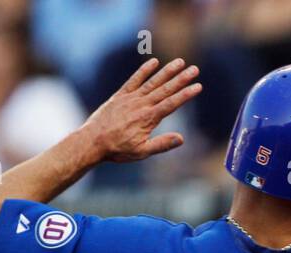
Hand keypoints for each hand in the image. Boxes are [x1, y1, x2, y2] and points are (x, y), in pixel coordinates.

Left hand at [81, 58, 202, 163]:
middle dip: (181, 79)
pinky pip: (134, 80)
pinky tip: (153, 62)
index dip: (186, 94)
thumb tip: (181, 138)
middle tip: (195, 69)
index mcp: (148, 118)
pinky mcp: (120, 96)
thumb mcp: (142, 152)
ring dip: (167, 71)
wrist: (92, 141)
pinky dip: (144, 71)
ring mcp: (130, 98)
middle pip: (165, 89)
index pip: (172, 104)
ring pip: (153, 82)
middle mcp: (141, 105)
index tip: (198, 86)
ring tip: (180, 62)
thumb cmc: (118, 149)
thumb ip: (162, 144)